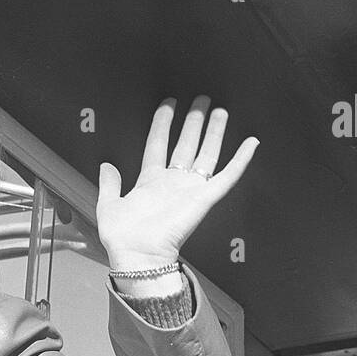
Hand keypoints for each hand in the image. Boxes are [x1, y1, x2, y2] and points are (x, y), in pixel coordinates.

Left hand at [97, 95, 257, 269]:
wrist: (138, 255)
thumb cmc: (123, 238)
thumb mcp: (108, 205)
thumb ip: (109, 183)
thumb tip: (106, 165)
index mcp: (150, 182)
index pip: (157, 144)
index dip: (163, 123)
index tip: (168, 104)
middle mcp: (172, 183)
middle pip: (186, 144)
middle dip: (194, 122)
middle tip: (201, 100)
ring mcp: (190, 189)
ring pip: (206, 154)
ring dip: (214, 132)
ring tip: (220, 110)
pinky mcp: (205, 198)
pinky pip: (227, 176)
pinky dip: (240, 160)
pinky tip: (251, 143)